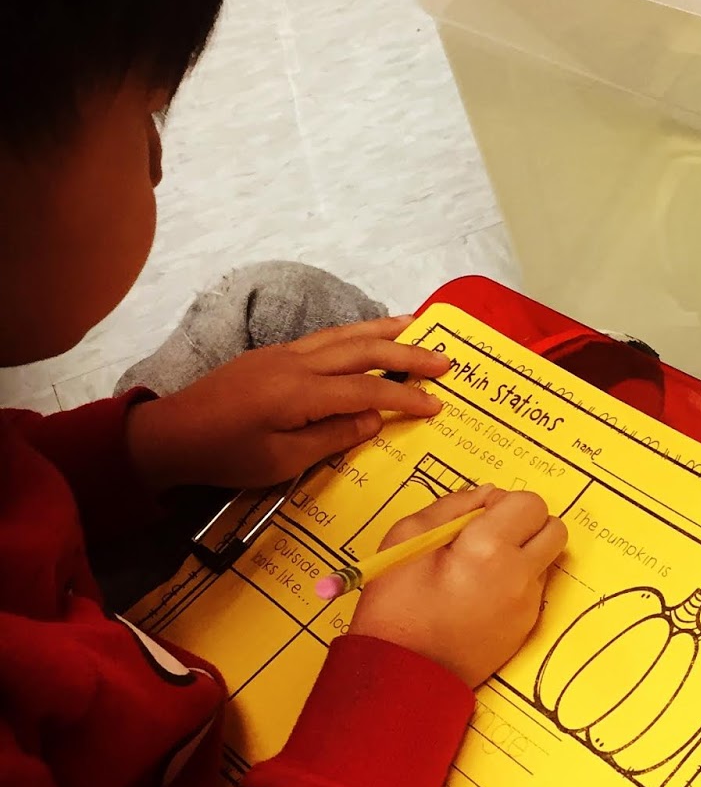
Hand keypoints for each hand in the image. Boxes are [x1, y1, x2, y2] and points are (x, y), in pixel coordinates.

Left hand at [126, 317, 449, 490]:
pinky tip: (370, 336)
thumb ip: (332, 437)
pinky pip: (326, 337)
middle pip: (364, 351)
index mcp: (300, 394)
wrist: (169, 436)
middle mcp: (296, 364)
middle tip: (445, 360)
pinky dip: (356, 333)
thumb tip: (373, 421)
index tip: (436, 406)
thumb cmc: (224, 456)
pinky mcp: (273, 354)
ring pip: (345, 334)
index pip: (367, 392)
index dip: (405, 399)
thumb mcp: (281, 461)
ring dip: (385, 329)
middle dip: (408, 353)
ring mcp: (284, 354)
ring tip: (418, 325)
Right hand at [350, 486, 566, 689]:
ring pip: (546, 559)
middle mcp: (519, 576)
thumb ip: (452, 506)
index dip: (506, 503)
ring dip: (524, 553)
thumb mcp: (407, 537)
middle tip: (489, 536)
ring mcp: (527, 605)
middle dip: (527, 524)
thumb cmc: (395, 606)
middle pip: (554, 528)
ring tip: (480, 568)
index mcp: (489, 549)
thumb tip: (487, 495)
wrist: (403, 675)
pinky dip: (516, 582)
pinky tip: (481, 594)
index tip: (479, 517)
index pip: (531, 503)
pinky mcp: (526, 627)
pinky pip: (534, 589)